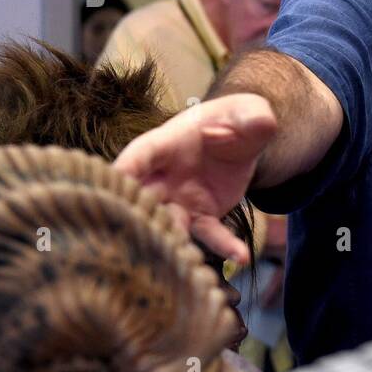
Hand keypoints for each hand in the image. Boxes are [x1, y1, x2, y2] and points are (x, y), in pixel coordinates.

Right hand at [113, 94, 277, 263]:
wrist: (243, 140)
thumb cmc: (235, 119)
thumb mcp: (247, 112)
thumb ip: (253, 117)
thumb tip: (260, 124)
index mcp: (166, 143)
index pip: (140, 155)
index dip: (126, 169)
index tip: (110, 185)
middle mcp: (164, 175)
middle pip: (142, 197)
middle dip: (137, 215)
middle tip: (139, 234)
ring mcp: (179, 200)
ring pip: (169, 224)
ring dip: (174, 240)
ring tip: (186, 260)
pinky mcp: (201, 217)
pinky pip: (210, 234)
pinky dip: (224, 247)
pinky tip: (241, 257)